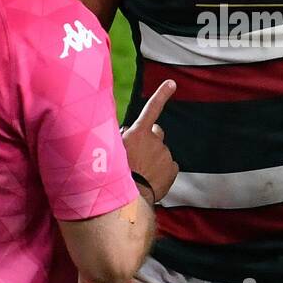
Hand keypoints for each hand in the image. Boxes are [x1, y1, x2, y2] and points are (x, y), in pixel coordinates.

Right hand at [122, 80, 178, 200]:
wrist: (128, 199)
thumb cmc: (114, 174)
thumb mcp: (110, 150)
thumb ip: (118, 137)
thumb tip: (124, 131)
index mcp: (138, 133)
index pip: (152, 109)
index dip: (162, 94)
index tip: (172, 83)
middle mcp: (155, 140)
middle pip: (156, 133)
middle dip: (150, 139)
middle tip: (138, 155)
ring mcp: (165, 154)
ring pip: (160, 151)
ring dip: (153, 157)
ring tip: (140, 172)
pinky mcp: (172, 168)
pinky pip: (169, 165)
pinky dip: (162, 170)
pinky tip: (151, 179)